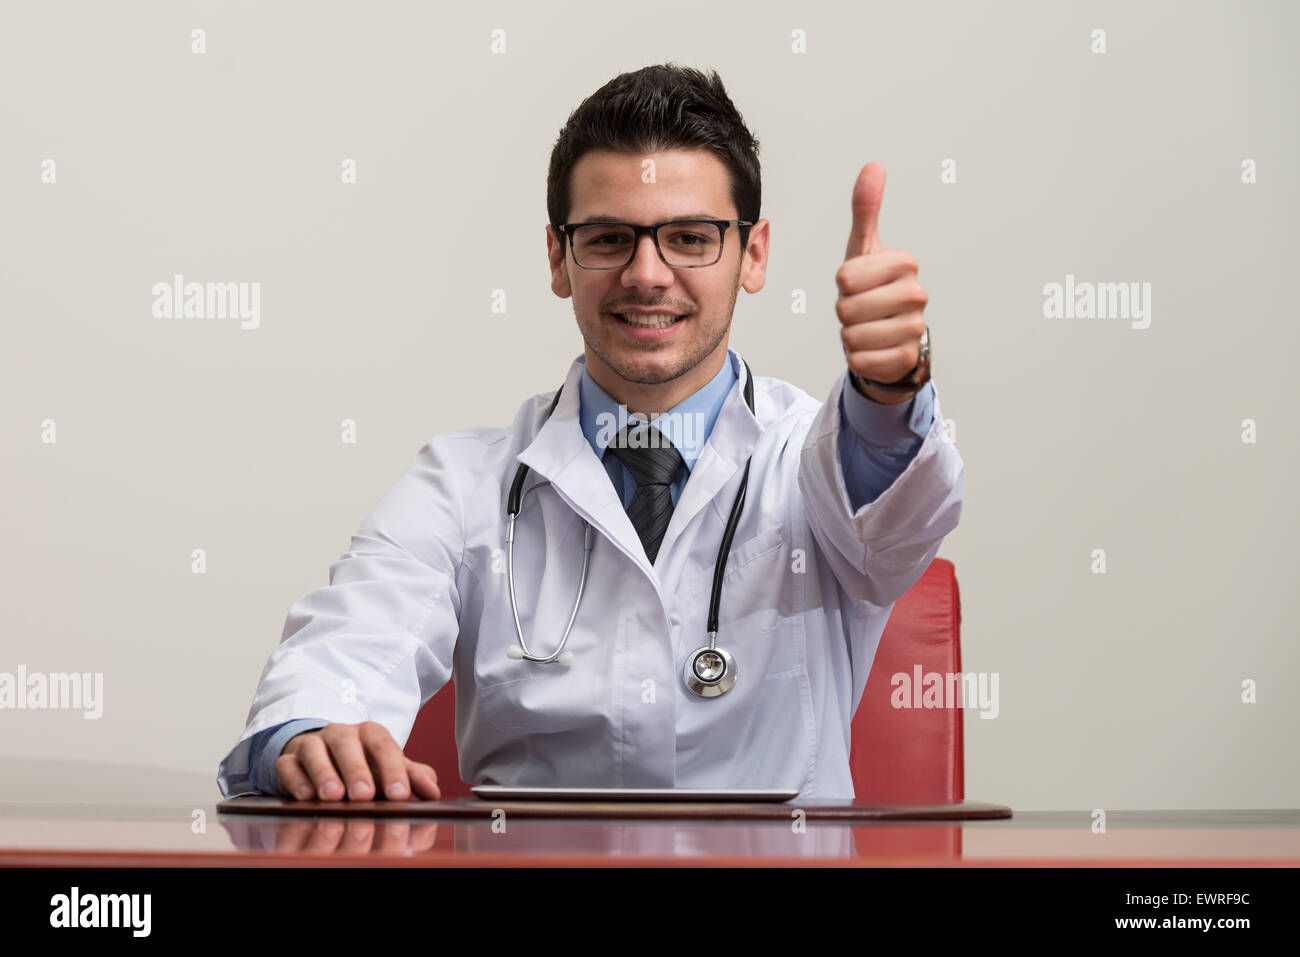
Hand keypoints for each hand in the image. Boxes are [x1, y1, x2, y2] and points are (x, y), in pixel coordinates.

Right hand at [275, 721, 441, 801]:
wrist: (324, 757)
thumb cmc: (364, 766)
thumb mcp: (389, 769)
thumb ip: (413, 778)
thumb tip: (433, 792)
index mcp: (370, 733)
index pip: (383, 746)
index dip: (393, 769)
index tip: (399, 795)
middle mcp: (340, 734)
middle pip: (347, 744)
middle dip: (356, 770)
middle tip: (364, 795)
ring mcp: (312, 744)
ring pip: (315, 751)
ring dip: (324, 774)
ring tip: (333, 796)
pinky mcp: (288, 760)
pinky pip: (288, 765)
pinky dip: (296, 780)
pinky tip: (305, 796)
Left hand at [836, 163, 928, 399]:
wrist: (890, 334)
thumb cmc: (872, 288)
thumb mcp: (864, 249)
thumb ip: (865, 210)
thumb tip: (873, 167)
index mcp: (905, 263)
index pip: (845, 277)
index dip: (843, 284)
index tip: (858, 283)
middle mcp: (917, 295)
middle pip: (846, 308)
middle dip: (844, 312)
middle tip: (860, 309)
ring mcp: (915, 328)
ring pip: (851, 336)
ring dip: (849, 335)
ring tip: (866, 327)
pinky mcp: (906, 358)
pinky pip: (860, 361)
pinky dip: (856, 358)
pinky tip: (872, 348)